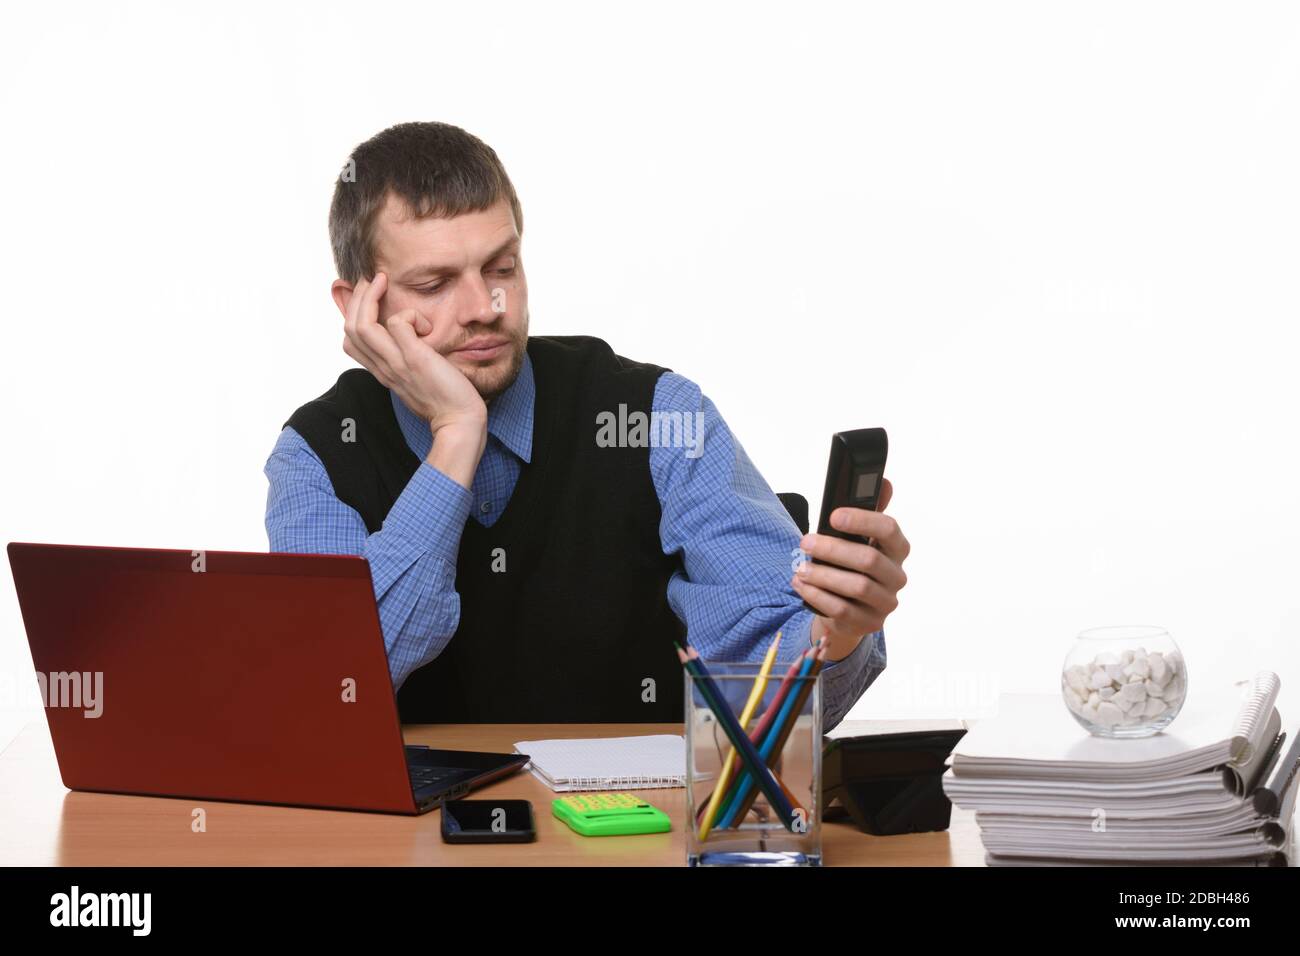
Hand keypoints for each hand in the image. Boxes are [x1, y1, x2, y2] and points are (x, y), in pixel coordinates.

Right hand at [341, 272, 487, 434]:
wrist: (460, 421)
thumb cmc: (446, 399)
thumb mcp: (418, 377)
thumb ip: (408, 359)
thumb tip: (412, 337)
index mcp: (382, 371)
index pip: (350, 341)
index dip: (352, 315)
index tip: (368, 297)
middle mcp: (383, 367)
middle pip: (348, 328)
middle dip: (356, 298)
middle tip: (372, 280)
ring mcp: (397, 363)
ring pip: (362, 324)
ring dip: (369, 296)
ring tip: (381, 280)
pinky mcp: (415, 359)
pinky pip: (399, 323)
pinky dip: (410, 314)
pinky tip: (426, 324)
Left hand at [792, 478, 909, 659]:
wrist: (851, 609)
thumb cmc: (852, 564)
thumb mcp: (860, 537)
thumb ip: (871, 511)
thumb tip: (884, 480)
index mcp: (898, 548)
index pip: (889, 529)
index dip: (862, 520)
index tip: (833, 515)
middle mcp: (897, 576)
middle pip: (868, 559)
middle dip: (832, 548)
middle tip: (804, 542)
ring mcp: (886, 602)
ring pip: (856, 586)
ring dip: (822, 575)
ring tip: (799, 568)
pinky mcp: (869, 622)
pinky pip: (842, 609)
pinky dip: (817, 595)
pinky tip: (800, 584)